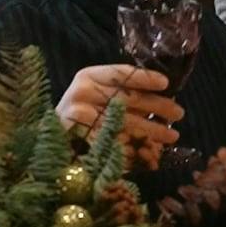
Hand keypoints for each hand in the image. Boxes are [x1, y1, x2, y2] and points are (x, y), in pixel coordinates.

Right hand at [56, 64, 182, 170]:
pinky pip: (115, 143)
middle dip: (157, 107)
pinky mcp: (80, 139)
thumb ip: (122, 92)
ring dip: (152, 130)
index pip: (121, 73)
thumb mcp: (97, 95)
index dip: (145, 78)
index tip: (166, 84)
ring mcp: (80, 116)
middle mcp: (83, 93)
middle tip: (179, 113)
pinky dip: (135, 149)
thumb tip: (163, 96)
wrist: (46, 140)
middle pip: (128, 98)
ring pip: (125, 123)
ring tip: (172, 136)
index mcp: (88, 76)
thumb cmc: (80, 114)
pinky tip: (152, 153)